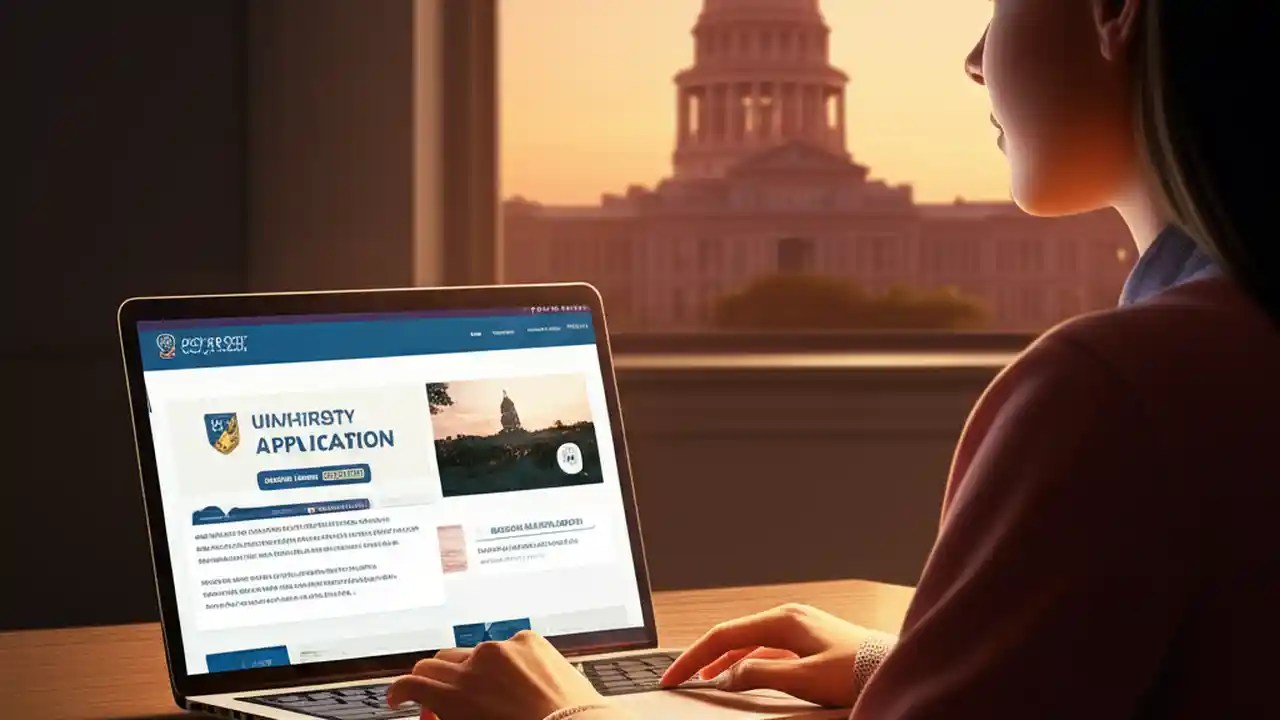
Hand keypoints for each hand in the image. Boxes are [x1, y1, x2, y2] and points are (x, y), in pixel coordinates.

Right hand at [387, 630, 605, 719]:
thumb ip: (449, 716)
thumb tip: (435, 713)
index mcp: (455, 696)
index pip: (412, 683)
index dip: (400, 691)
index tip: (399, 697)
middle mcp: (473, 665)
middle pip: (433, 662)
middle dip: (430, 680)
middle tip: (439, 699)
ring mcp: (501, 648)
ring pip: (469, 653)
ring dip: (469, 671)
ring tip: (488, 693)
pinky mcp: (527, 639)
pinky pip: (505, 646)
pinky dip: (505, 661)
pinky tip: (519, 681)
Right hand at [660, 603, 870, 707]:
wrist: (894, 669)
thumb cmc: (856, 671)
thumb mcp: (803, 678)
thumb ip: (760, 675)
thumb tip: (728, 676)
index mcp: (784, 619)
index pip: (724, 634)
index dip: (694, 657)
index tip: (674, 676)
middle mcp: (790, 618)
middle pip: (734, 635)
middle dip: (704, 657)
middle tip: (681, 677)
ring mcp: (800, 629)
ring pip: (750, 643)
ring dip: (725, 661)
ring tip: (705, 680)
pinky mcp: (809, 642)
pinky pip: (768, 650)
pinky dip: (748, 663)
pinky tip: (742, 677)